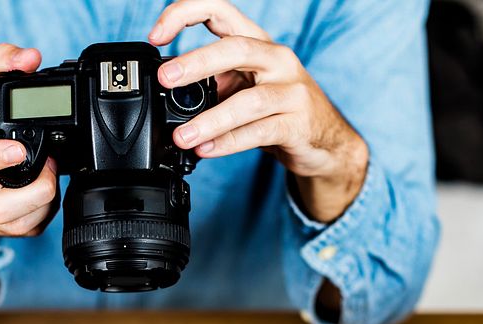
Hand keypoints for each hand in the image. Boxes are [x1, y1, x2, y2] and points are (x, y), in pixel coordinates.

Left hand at [149, 0, 368, 222]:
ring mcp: (291, 91)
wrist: (326, 141)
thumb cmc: (278, 109)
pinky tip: (207, 150)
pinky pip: (260, 132)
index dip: (185, 15)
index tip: (156, 36)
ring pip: (248, 100)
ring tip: (182, 136)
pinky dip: (229, 142)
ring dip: (210, 119)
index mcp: (257, 42)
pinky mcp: (298, 123)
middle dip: (196, 62)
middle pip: (235, 48)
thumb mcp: (241, 87)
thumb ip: (211, 83)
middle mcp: (276, 59)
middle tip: (165, 79)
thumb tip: (167, 89)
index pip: (220, 11)